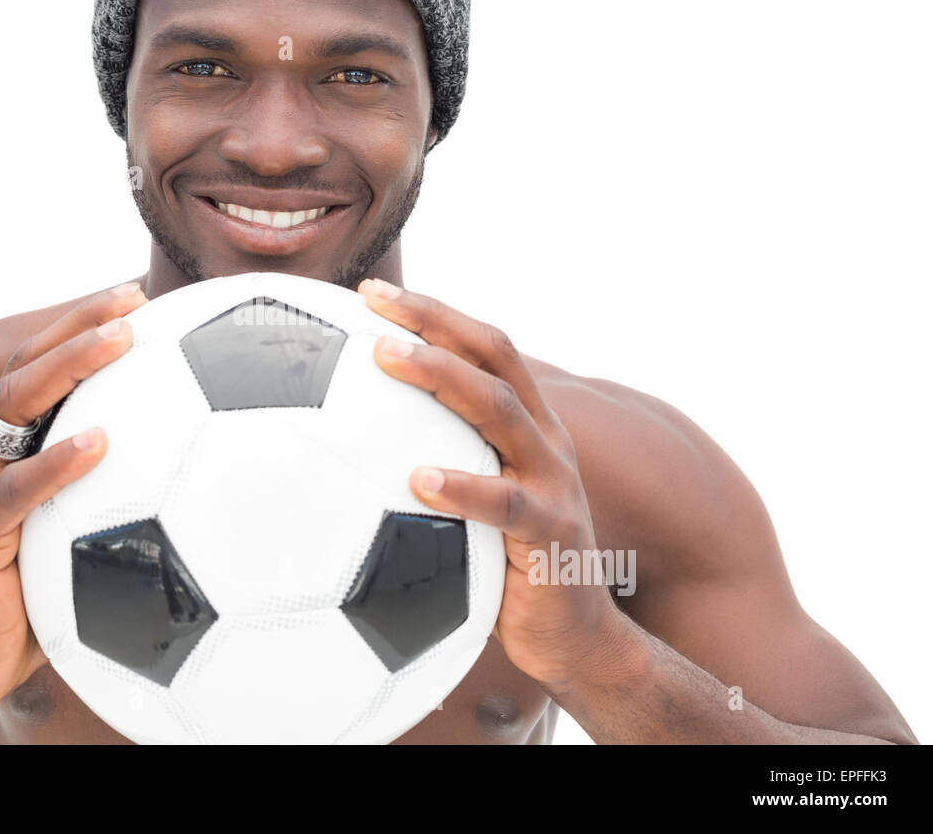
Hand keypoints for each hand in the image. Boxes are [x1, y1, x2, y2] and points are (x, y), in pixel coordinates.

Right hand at [0, 281, 145, 724]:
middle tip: (132, 301)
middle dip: (77, 328)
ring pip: (15, 411)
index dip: (79, 329)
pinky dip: (56, 463)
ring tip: (121, 340)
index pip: (39, 372)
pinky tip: (101, 443)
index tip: (135, 298)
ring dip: (70, 368)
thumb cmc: (30, 598)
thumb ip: (108, 499)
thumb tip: (190, 482)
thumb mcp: (71, 536)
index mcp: (6, 452)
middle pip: (25, 371)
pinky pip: (15, 494)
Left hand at [357, 278, 628, 693]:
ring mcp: (554, 484)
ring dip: (443, 378)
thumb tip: (356, 442)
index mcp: (527, 427)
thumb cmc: (508, 566)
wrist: (576, 639)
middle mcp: (545, 441)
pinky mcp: (552, 535)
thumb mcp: (478, 501)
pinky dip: (463, 488)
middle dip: (433, 322)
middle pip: (493, 359)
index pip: (484, 348)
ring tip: (389, 357)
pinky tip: (417, 479)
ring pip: (501, 411)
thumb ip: (442, 462)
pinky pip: (506, 506)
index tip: (371, 292)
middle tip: (374, 305)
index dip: (433, 313)